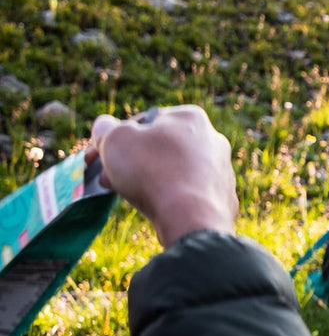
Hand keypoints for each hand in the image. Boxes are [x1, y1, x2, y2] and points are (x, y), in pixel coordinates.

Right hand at [86, 105, 238, 247]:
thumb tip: (104, 125)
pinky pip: (188, 194)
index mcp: (190, 117)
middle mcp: (213, 139)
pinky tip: (155, 207)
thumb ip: (106, 129)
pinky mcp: (224, 197)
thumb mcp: (115, 141)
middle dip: (129, 162)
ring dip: (147, 179)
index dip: (115, 139)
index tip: (98, 158)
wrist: (192, 218)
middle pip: (159, 147)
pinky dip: (170, 198)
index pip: (144, 122)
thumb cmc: (151, 171)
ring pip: (174, 170)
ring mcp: (222, 169)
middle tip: (106, 179)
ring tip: (125, 193)